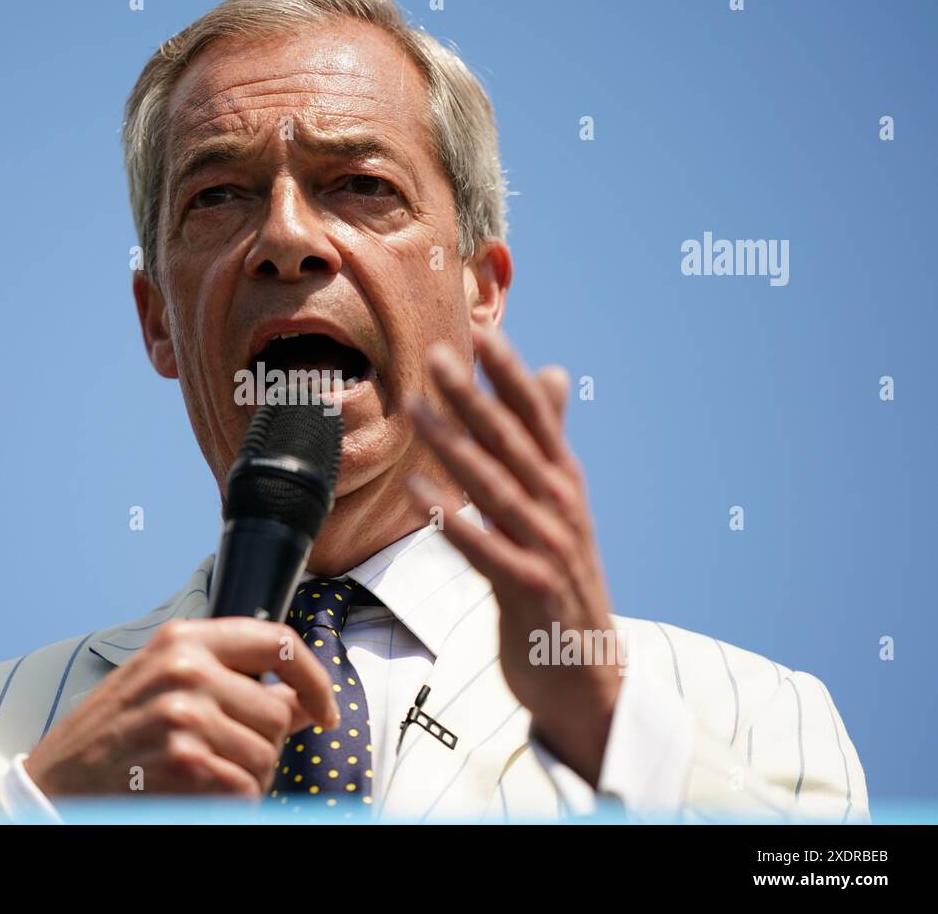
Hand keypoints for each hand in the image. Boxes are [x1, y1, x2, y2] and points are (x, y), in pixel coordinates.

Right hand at [24, 617, 340, 799]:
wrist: (56, 782)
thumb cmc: (113, 733)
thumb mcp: (165, 683)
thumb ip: (230, 681)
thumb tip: (304, 702)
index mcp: (182, 639)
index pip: (277, 642)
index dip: (312, 679)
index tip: (323, 707)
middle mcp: (185, 669)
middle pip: (275, 713)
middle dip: (262, 743)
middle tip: (219, 754)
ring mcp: (185, 716)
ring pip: (266, 755)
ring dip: (246, 776)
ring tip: (201, 773)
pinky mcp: (187, 763)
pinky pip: (246, 789)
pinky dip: (232, 801)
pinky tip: (195, 792)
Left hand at [404, 323, 619, 786]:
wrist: (586, 672)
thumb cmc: (562, 579)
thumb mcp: (562, 504)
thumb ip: (549, 439)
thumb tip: (552, 371)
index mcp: (565, 482)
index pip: (536, 418)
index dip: (509, 376)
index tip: (481, 332)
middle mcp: (560, 507)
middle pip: (512, 443)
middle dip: (474, 397)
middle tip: (438, 355)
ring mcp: (547, 548)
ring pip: (494, 486)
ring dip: (454, 445)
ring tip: (417, 408)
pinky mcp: (528, 589)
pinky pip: (483, 548)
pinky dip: (453, 518)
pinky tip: (419, 491)